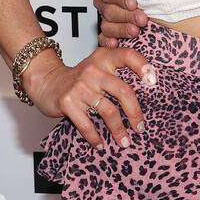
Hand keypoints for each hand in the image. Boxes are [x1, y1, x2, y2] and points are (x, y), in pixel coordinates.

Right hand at [24, 45, 154, 149]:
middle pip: (123, 91)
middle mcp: (93, 70)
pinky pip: (87, 124)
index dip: (142, 66)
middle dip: (135, 113)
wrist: (46, 81)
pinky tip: (101, 144)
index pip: (127, 55)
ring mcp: (80, 87)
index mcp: (104, 58)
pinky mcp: (67, 103)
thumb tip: (149, 91)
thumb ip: (118, 72)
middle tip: (141, 128)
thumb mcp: (99, 66)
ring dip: (119, 130)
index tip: (154, 81)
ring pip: (108, 111)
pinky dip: (95, 137)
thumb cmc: (80, 78)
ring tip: (125, 142)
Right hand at [92, 0, 149, 46]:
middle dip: (127, 15)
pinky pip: (104, 37)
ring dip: (121, 29)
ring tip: (135, 31)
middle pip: (108, 9)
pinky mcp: (109, 28)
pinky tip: (116, 43)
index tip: (134, 3)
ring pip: (106, 24)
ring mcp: (104, 13)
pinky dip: (109, 41)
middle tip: (142, 19)